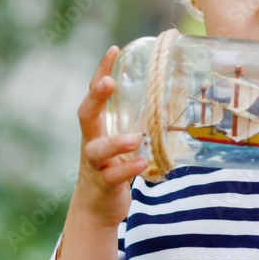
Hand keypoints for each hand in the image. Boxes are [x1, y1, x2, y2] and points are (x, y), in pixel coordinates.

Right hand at [73, 45, 148, 229]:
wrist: (96, 209)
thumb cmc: (114, 166)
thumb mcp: (124, 140)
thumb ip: (139, 121)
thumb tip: (171, 98)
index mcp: (98, 127)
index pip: (94, 94)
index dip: (102, 71)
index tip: (114, 50)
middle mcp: (92, 142)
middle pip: (86, 115)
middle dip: (96, 97)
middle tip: (108, 83)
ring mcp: (95, 165)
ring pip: (97, 150)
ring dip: (115, 142)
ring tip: (134, 137)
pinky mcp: (103, 186)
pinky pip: (113, 177)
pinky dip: (128, 169)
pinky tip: (144, 162)